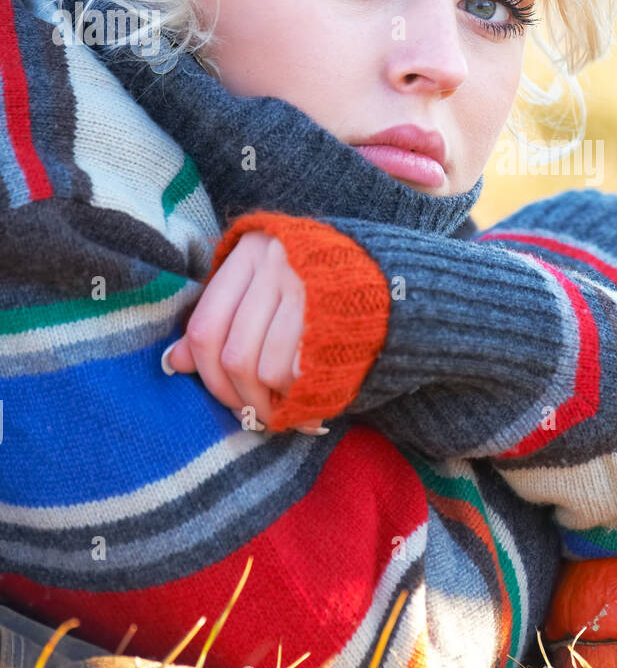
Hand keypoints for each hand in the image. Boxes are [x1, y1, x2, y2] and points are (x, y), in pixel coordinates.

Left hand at [162, 230, 328, 433]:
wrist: (390, 269)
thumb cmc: (317, 282)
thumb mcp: (263, 284)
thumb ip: (222, 318)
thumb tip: (174, 362)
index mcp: (249, 252)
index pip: (206, 327)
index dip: (208, 375)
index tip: (225, 396)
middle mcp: (275, 264)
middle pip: (234, 354)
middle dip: (240, 398)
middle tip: (255, 414)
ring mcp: (307, 287)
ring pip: (265, 368)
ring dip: (270, 401)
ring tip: (282, 408)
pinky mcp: (336, 312)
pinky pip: (300, 370)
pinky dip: (296, 393)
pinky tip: (305, 396)